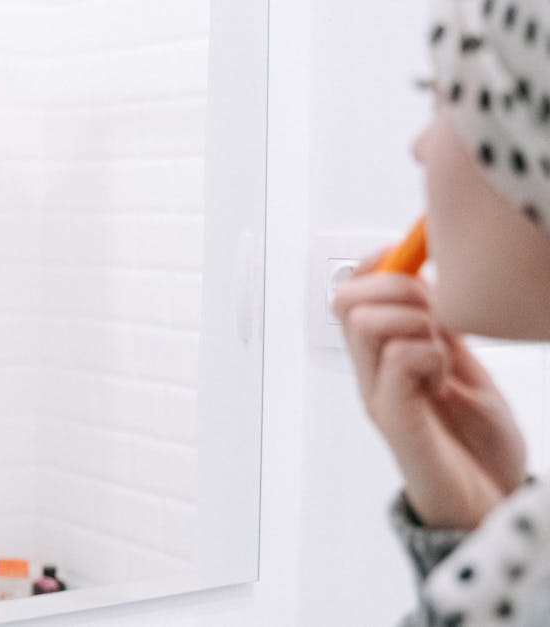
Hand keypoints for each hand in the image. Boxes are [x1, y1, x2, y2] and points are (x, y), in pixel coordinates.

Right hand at [332, 249, 525, 529]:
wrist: (489, 502)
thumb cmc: (477, 443)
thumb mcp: (463, 364)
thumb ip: (440, 326)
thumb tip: (428, 276)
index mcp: (384, 355)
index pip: (353, 291)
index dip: (376, 263)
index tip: (410, 254)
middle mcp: (372, 373)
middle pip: (348, 300)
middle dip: (395, 287)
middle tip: (433, 311)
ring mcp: (379, 395)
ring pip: (367, 324)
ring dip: (414, 321)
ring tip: (441, 351)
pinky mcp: (395, 419)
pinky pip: (397, 362)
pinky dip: (427, 354)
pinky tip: (442, 378)